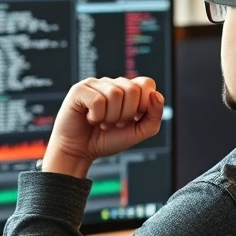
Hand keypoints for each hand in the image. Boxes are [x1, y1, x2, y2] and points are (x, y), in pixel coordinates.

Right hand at [42, 77, 164, 177]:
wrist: (80, 152)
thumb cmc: (107, 140)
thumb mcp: (138, 132)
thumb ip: (154, 115)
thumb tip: (156, 94)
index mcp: (127, 89)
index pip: (147, 83)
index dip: (143, 105)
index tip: (131, 119)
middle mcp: (112, 83)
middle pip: (133, 90)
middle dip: (126, 115)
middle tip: (114, 123)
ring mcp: (95, 84)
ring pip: (115, 94)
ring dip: (110, 117)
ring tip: (102, 122)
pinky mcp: (80, 90)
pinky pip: (98, 100)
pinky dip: (97, 117)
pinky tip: (90, 118)